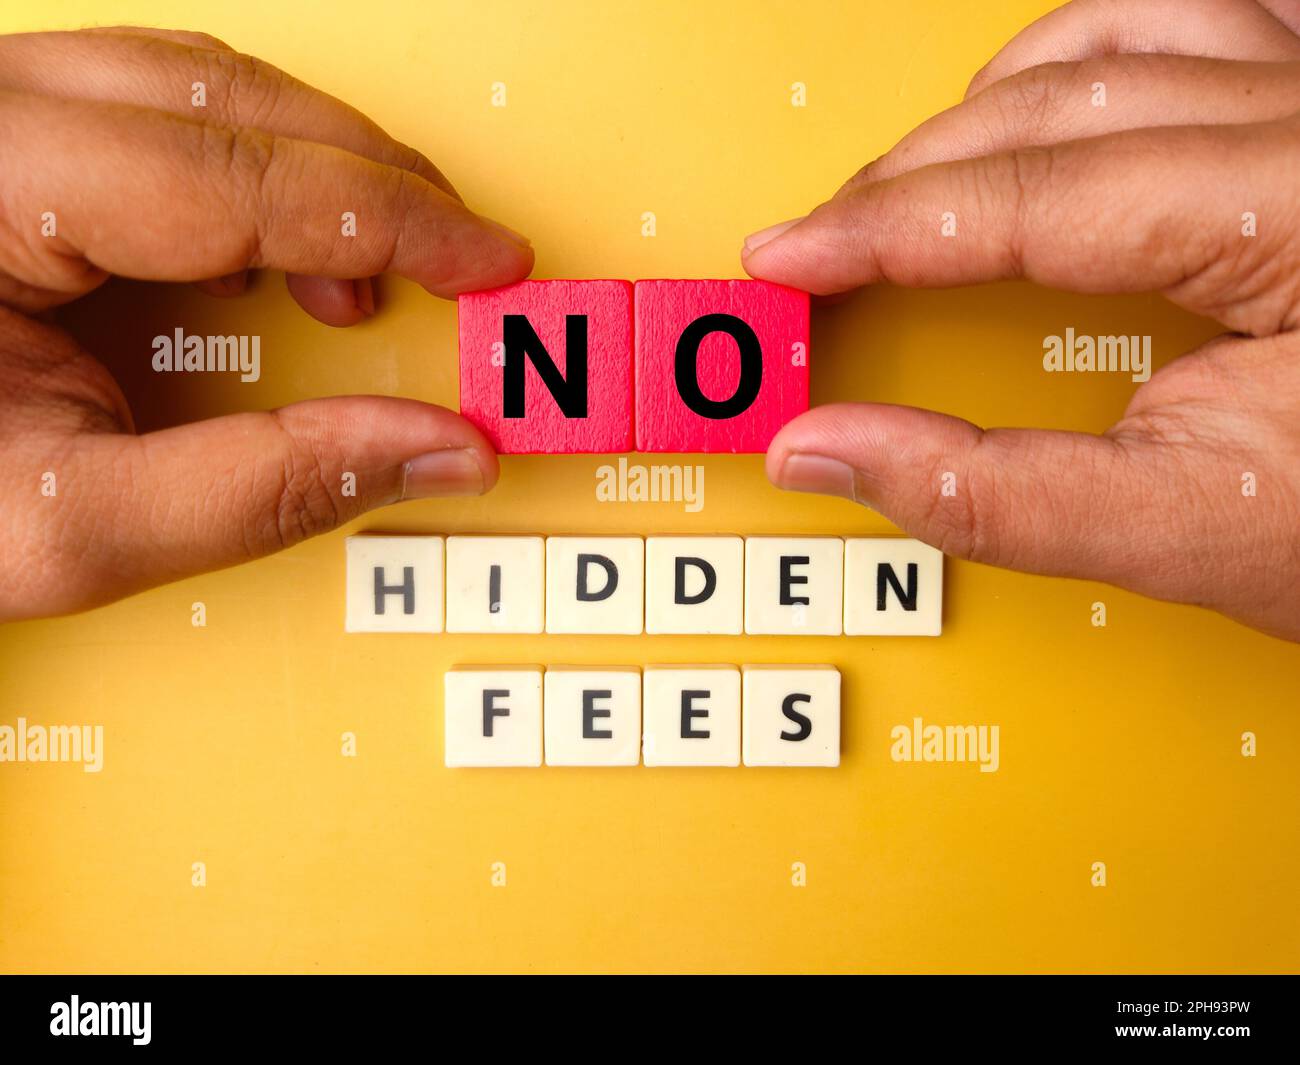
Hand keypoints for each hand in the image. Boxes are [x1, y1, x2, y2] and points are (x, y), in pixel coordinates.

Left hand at [0, 27, 532, 620]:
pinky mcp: (0, 143)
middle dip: (374, 182)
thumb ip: (267, 489)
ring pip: (200, 85)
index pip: (234, 176)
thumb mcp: (69, 527)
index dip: (391, 219)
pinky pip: (159, 117)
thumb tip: (436, 448)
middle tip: (468, 262)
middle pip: (227, 98)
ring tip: (378, 271)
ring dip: (320, 170)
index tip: (489, 263)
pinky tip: (282, 249)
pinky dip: (254, 175)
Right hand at [744, 0, 1299, 641]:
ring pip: (1131, 26)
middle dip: (913, 174)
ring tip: (917, 174)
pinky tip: (1066, 99)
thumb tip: (833, 450)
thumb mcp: (1191, 532)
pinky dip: (1105, 56)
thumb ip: (990, 493)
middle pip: (1065, 101)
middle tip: (820, 242)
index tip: (787, 259)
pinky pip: (1209, 18)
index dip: (883, 228)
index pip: (1035, 195)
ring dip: (997, 98)